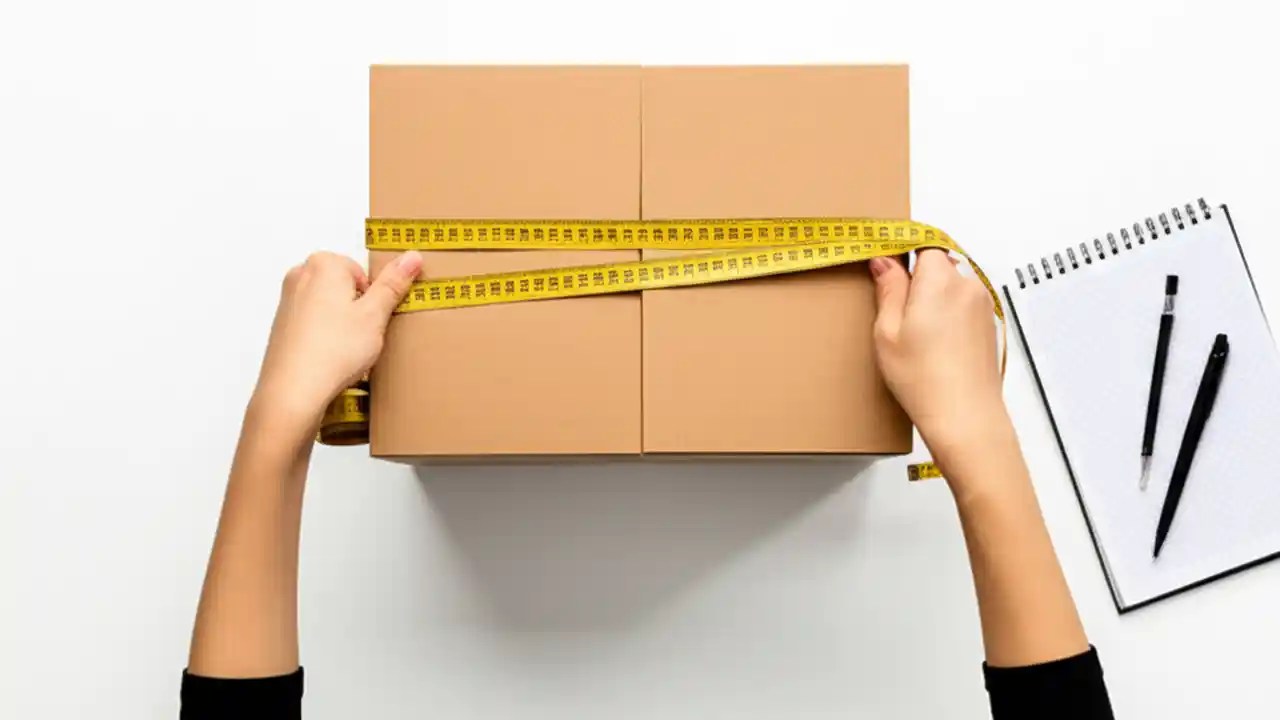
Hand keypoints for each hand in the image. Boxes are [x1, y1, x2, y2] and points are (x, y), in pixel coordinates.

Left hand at [252, 251, 422, 431]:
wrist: (293, 390)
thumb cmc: (332, 352)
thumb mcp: (374, 315)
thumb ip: (393, 283)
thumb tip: (411, 257)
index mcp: (324, 264)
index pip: (363, 272)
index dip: (374, 298)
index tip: (376, 318)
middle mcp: (300, 276)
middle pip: (344, 286)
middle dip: (357, 308)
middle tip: (363, 335)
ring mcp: (288, 301)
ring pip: (329, 305)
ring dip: (342, 323)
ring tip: (347, 349)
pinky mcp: (282, 325)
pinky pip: (314, 323)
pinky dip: (325, 335)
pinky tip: (330, 356)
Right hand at [868, 250, 1005, 463]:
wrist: (965, 417)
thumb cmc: (925, 380)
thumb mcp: (888, 332)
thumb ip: (888, 289)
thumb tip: (884, 262)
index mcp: (940, 280)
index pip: (923, 243)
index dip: (903, 251)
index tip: (885, 265)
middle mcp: (967, 285)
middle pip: (939, 262)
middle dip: (916, 276)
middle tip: (894, 307)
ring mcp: (982, 305)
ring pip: (952, 283)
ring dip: (932, 296)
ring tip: (913, 331)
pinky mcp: (988, 324)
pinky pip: (963, 304)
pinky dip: (947, 313)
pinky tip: (932, 342)